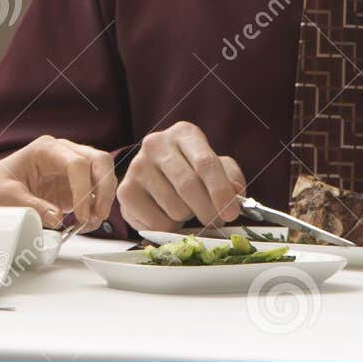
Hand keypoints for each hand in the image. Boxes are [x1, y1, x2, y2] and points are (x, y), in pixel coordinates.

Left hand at [0, 136, 116, 229]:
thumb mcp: (7, 197)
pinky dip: (95, 207)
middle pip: (99, 161)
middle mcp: (63, 154)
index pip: (78, 163)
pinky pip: (94, 193)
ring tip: (89, 223)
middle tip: (97, 215)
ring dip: (102, 200)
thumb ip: (32, 206)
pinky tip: (85, 223)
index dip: (84, 189)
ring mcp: (70, 169)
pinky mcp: (72, 186)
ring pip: (102, 175)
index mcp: (47, 149)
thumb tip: (57, 218)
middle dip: (104, 189)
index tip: (80, 214)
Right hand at [117, 121, 246, 231]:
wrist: (155, 175)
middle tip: (217, 222)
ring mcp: (137, 166)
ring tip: (188, 210)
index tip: (231, 212)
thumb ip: (231, 178)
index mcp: (184, 133)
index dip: (220, 190)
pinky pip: (156, 223)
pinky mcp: (126, 191)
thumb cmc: (192, 170)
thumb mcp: (217, 167)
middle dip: (208, 210)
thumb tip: (236, 195)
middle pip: (188, 185)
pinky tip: (169, 215)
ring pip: (174, 207)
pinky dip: (170, 228)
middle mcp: (156, 144)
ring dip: (188, 218)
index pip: (204, 162)